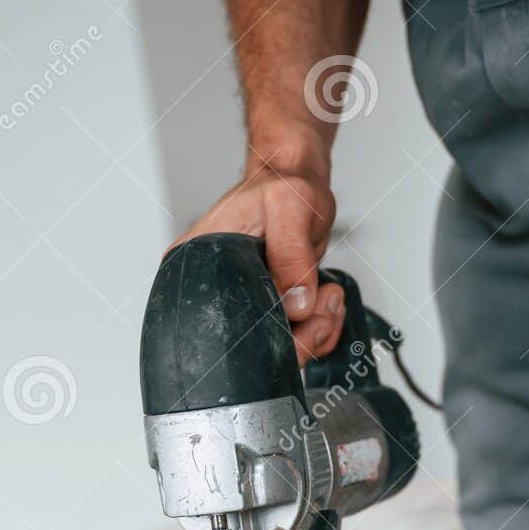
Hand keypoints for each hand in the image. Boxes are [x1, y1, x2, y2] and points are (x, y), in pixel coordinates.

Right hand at [170, 156, 344, 363]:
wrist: (297, 182)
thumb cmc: (283, 185)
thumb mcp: (288, 205)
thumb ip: (291, 253)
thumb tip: (297, 303)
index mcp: (200, 263)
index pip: (217, 323)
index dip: (262, 335)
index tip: (299, 313)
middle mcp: (217, 288)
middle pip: (250, 346)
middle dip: (297, 338)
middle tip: (323, 307)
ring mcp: (246, 301)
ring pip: (278, 347)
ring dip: (314, 332)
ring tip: (328, 295)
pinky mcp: (271, 308)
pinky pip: (296, 337)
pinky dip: (320, 328)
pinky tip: (328, 303)